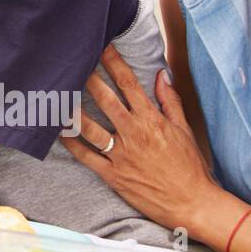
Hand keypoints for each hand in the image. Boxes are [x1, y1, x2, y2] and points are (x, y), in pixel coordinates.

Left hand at [60, 45, 219, 230]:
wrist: (193, 204)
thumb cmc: (191, 166)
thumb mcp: (185, 130)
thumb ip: (170, 101)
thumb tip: (161, 75)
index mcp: (152, 120)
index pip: (129, 84)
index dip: (113, 63)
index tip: (101, 47)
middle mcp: (134, 134)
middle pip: (105, 100)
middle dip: (87, 79)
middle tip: (72, 63)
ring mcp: (121, 155)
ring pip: (90, 128)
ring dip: (72, 111)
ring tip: (56, 96)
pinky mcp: (113, 175)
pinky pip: (87, 157)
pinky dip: (71, 144)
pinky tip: (58, 132)